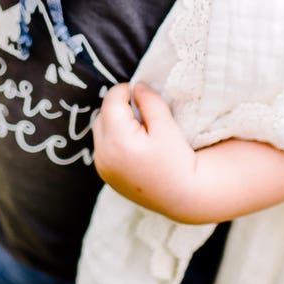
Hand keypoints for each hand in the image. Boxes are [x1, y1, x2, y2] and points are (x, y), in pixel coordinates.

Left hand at [93, 82, 283, 223]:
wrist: (183, 197)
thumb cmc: (179, 160)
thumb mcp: (166, 126)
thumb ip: (149, 102)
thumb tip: (137, 86)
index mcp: (118, 140)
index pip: (111, 100)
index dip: (126, 91)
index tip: (142, 93)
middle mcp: (103, 154)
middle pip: (102, 114)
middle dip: (118, 107)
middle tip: (142, 111)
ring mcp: (102, 167)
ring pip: (100, 130)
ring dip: (114, 122)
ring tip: (138, 127)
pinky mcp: (105, 175)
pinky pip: (103, 147)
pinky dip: (113, 139)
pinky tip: (134, 144)